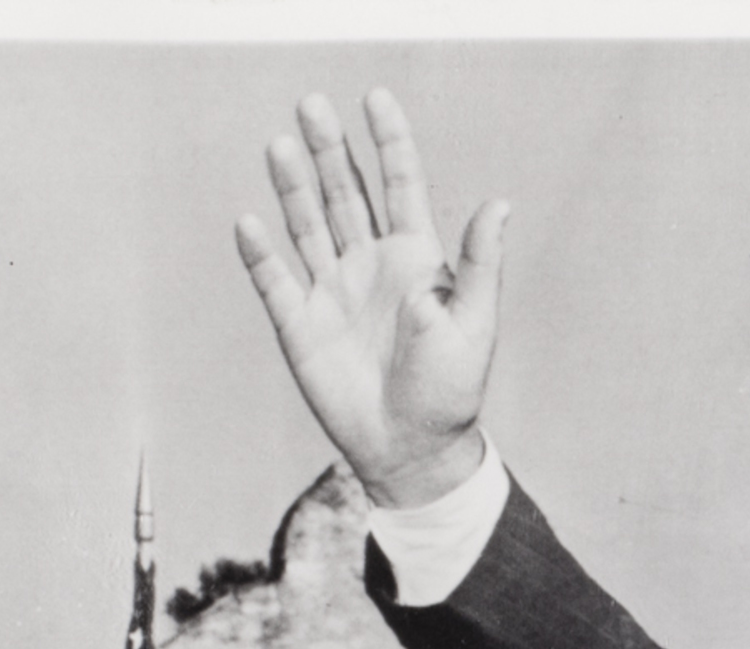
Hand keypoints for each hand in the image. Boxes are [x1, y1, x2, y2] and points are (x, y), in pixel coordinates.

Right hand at [234, 90, 505, 507]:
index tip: (376, 98)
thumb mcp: (476, 323)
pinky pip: (276, 280)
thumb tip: (499, 203)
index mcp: (415, 259)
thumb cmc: (452, 391)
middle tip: (312, 104)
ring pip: (308, 225)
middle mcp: (370, 265)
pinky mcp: (301, 325)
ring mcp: (333, 291)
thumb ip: (481, 262)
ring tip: (281, 144)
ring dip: (293, 186)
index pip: (399, 185)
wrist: (413, 450)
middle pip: (345, 193)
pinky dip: (261, 253)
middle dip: (330, 149)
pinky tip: (250, 222)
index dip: (389, 142)